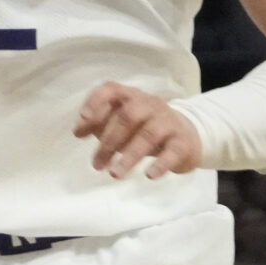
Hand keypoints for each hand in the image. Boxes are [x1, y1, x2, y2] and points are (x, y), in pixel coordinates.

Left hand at [73, 81, 202, 179]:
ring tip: (115, 174)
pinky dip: (161, 164)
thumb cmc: (145, 127)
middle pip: (127, 116)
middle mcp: (150, 103)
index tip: (83, 118)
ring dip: (129, 156)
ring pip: (148, 134)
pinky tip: (150, 175)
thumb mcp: (122, 122)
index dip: (96, 101)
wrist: (187, 135)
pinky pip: (173, 151)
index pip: (111, 89)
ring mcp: (168, 120)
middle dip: (109, 141)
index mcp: (131, 96)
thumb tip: (78, 132)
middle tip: (97, 164)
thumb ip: (99, 123)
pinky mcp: (183, 141)